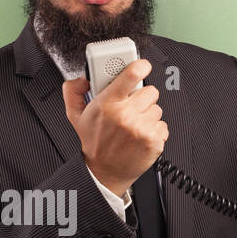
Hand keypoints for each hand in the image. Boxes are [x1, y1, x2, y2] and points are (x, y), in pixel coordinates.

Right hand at [63, 59, 167, 197]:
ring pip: (157, 108)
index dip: (140, 66)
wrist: (104, 172)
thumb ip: (74, 91)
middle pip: (150, 90)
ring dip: (147, 114)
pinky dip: (154, 129)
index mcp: (107, 104)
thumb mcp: (76, 115)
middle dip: (141, 98)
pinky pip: (163, 124)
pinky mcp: (154, 140)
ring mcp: (141, 128)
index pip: (131, 75)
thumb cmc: (94, 141)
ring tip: (132, 124)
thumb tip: (83, 76)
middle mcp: (125, 115)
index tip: (143, 65)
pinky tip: (140, 135)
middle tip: (130, 107)